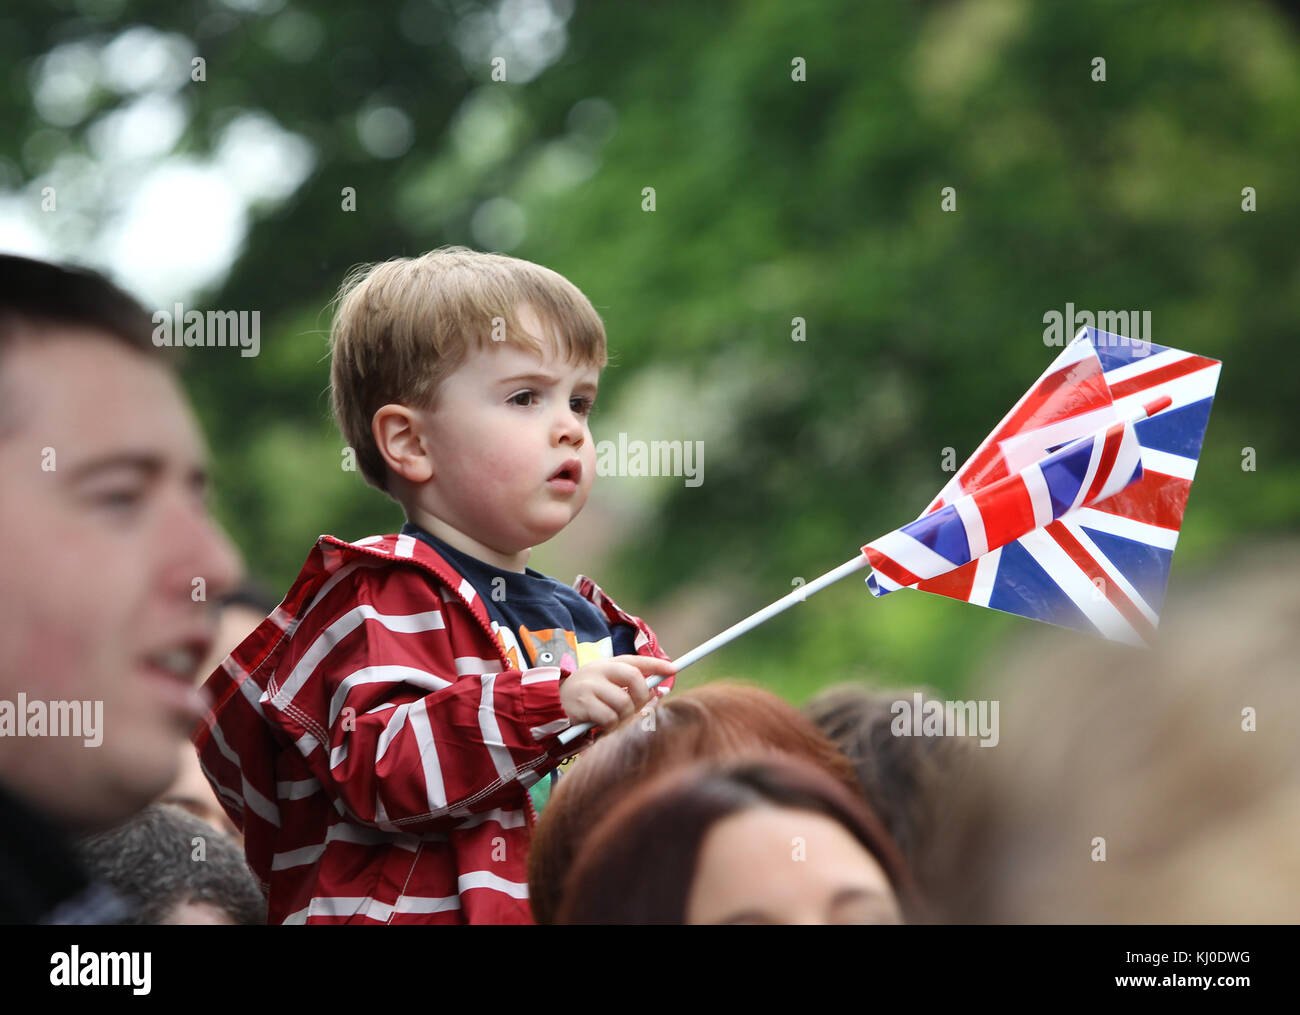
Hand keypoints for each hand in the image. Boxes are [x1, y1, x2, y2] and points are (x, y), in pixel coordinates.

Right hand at [558, 655, 675, 729]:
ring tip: (612, 719)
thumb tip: (659, 693)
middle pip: (635, 679)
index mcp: (606, 665)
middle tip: (638, 708)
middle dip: (642, 697)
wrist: (550, 706)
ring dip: (623, 717)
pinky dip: (609, 726)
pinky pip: (609, 719)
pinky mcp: (583, 705)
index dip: (656, 664)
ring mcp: (590, 687)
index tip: (673, 668)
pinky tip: (600, 725)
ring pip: (624, 704)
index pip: (636, 660)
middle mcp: (598, 671)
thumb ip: (629, 688)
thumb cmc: (585, 698)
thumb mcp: (605, 686)